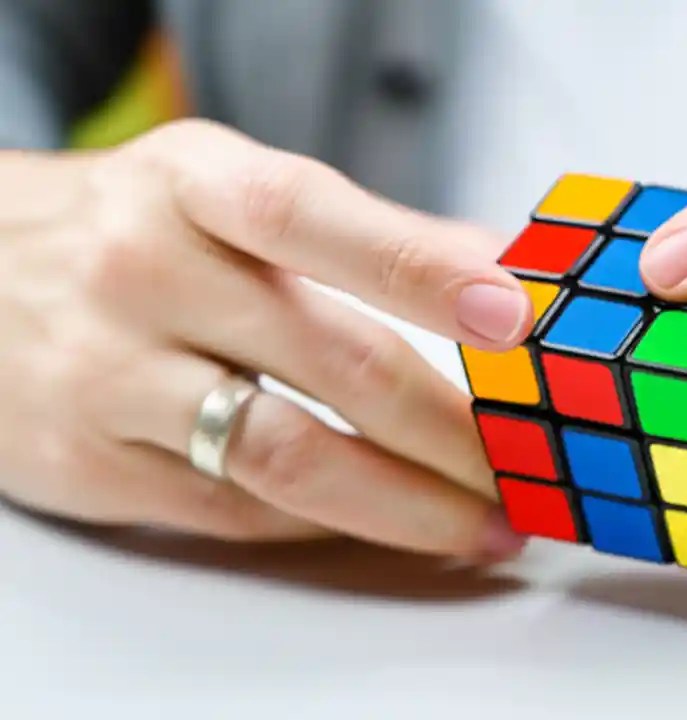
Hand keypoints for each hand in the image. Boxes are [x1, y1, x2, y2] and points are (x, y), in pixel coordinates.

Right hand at [0, 120, 531, 561]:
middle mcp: (148, 274)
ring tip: (484, 523)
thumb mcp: (220, 186)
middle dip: (454, 428)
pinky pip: (239, 509)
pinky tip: (387, 519)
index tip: (516, 313)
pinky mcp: (92, 464)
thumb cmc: (128, 229)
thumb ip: (353, 230)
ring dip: (409, 503)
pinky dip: (331, 521)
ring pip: (291, 456)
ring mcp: (113, 376)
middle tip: (529, 461)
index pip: (315, 220)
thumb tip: (494, 276)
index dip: (420, 268)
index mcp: (193, 187)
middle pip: (334, 362)